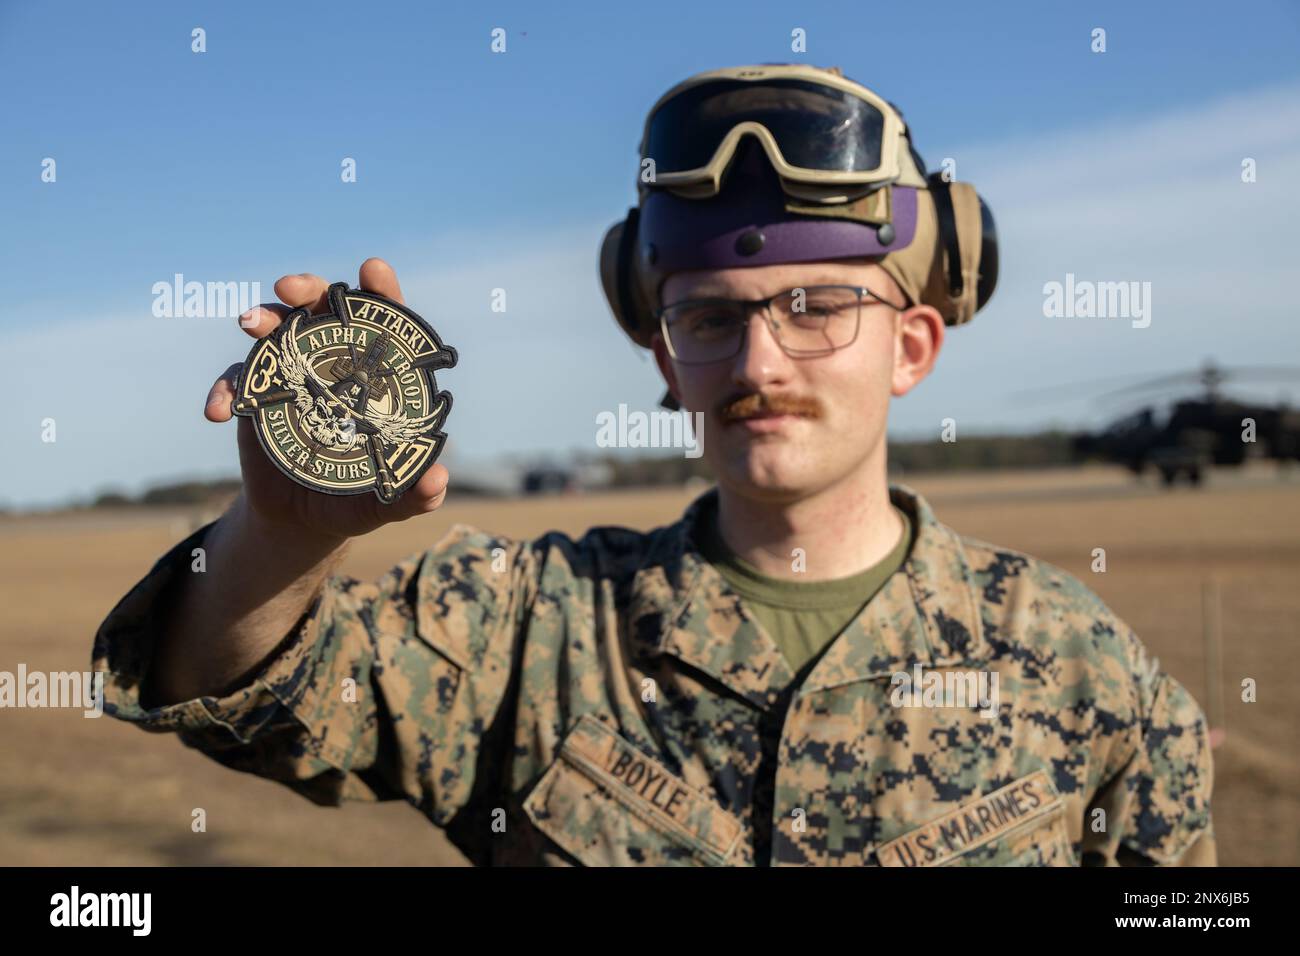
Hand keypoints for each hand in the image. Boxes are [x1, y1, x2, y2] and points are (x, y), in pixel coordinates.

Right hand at [202, 258, 449, 539]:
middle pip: (324, 310)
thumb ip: (415, 493)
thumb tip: (438, 481)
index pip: (385, 324)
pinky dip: (226, 387)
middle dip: (308, 289)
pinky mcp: (258, 392)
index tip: (372, 269)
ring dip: (263, 319)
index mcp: (376, 376)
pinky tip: (218, 410)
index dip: (381, 291)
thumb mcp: (388, 500)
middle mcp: (334, 363)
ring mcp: (294, 373)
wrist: (303, 520)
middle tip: (290, 287)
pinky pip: (237, 378)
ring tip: (249, 325)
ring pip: (278, 329)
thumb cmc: (357, 499)